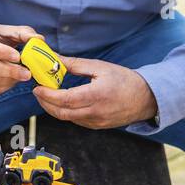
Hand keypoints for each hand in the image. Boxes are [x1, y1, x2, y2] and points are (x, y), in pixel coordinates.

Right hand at [0, 23, 38, 95]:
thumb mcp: (7, 31)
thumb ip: (23, 34)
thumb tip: (39, 39)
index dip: (2, 52)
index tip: (18, 57)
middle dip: (10, 71)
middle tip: (27, 74)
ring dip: (8, 80)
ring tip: (21, 76)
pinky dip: (3, 87)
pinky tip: (12, 81)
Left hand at [33, 56, 158, 128]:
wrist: (147, 98)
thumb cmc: (125, 80)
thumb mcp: (100, 67)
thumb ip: (75, 65)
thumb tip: (55, 58)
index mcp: (96, 95)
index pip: (64, 99)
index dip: (47, 95)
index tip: (37, 87)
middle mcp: (95, 112)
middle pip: (61, 112)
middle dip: (45, 103)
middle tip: (38, 91)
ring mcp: (96, 122)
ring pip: (67, 118)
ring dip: (54, 108)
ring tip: (47, 95)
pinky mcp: (97, 126)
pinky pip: (76, 121)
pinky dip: (66, 112)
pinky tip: (63, 101)